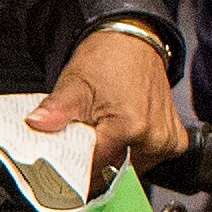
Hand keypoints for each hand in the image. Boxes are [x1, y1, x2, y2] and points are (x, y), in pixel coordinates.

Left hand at [33, 24, 191, 174]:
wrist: (133, 43)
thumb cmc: (106, 61)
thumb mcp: (73, 85)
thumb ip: (55, 111)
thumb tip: (36, 124)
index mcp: (129, 127)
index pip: (94, 168)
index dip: (77, 163)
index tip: (69, 153)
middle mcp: (154, 137)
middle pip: (113, 169)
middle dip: (97, 157)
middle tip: (90, 131)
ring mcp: (167, 141)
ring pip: (132, 168)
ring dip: (117, 154)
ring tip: (110, 125)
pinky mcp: (176, 141)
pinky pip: (150, 159)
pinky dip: (136, 150)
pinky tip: (128, 130)